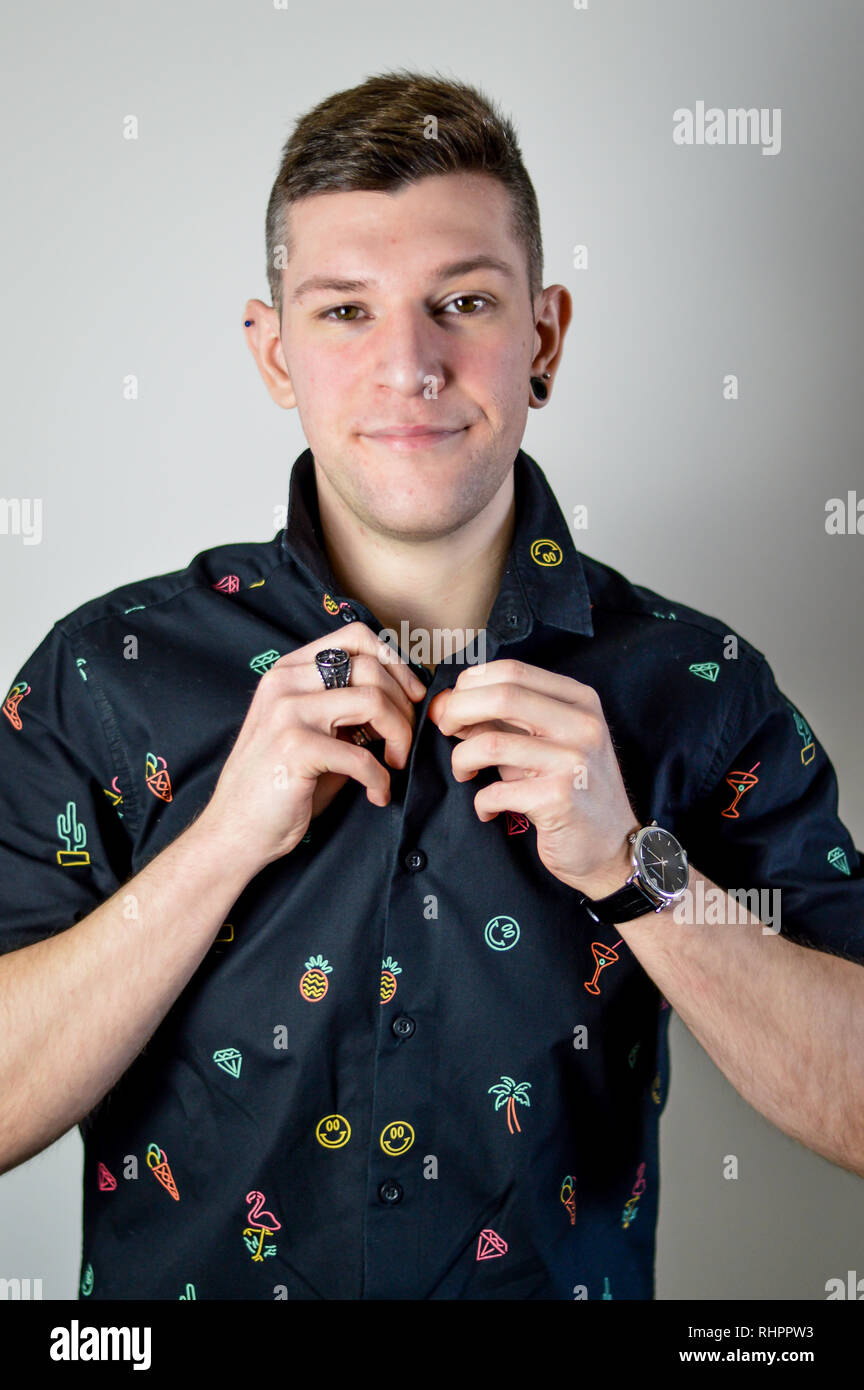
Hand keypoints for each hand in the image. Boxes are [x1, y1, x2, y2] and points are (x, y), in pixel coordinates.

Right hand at [199, 624, 425, 870]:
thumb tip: (403, 696)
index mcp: (288, 671)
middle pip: (371, 668)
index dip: (395, 661)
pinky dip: (380, 779)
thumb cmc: (281, 784)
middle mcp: (285, 683)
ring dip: (399, 737)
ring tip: (394, 764)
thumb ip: (346, 706)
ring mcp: (287, 713)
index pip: (355, 637)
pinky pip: (362, 756)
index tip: (411, 695)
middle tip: (404, 742)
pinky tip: (376, 793)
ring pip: (374, 701)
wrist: (234, 830)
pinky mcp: (295, 748)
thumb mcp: (312, 730)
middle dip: (403, 707)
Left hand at [427, 659, 638, 896]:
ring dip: (462, 758)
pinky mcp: (559, 799)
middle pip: (501, 695)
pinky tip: (487, 808)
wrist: (612, 846)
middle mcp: (581, 724)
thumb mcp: (543, 744)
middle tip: (445, 729)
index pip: (513, 670)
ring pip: (490, 743)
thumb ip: (503, 720)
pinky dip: (480, 801)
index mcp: (579, 701)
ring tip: (463, 772)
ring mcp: (573, 761)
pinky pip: (495, 791)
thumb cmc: (570, 789)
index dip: (470, 684)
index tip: (453, 704)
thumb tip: (446, 704)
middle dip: (457, 710)